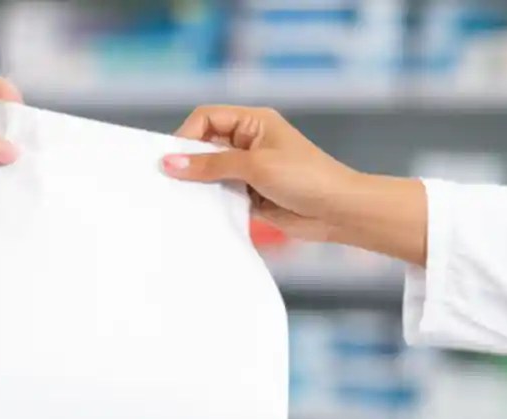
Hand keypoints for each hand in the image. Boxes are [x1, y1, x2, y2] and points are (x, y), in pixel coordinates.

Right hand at [162, 105, 427, 264]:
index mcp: (253, 122)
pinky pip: (223, 195)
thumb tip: (170, 163)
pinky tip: (199, 213)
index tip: (171, 160)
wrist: (339, 211)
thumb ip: (212, 165)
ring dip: (199, 185)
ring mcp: (250, 170)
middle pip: (206, 145)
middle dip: (188, 162)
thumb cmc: (306, 178)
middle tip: (167, 181)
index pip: (207, 118)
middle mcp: (250, 142)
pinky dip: (212, 202)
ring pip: (212, 173)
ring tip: (180, 199)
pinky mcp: (252, 195)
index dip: (187, 135)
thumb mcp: (255, 166)